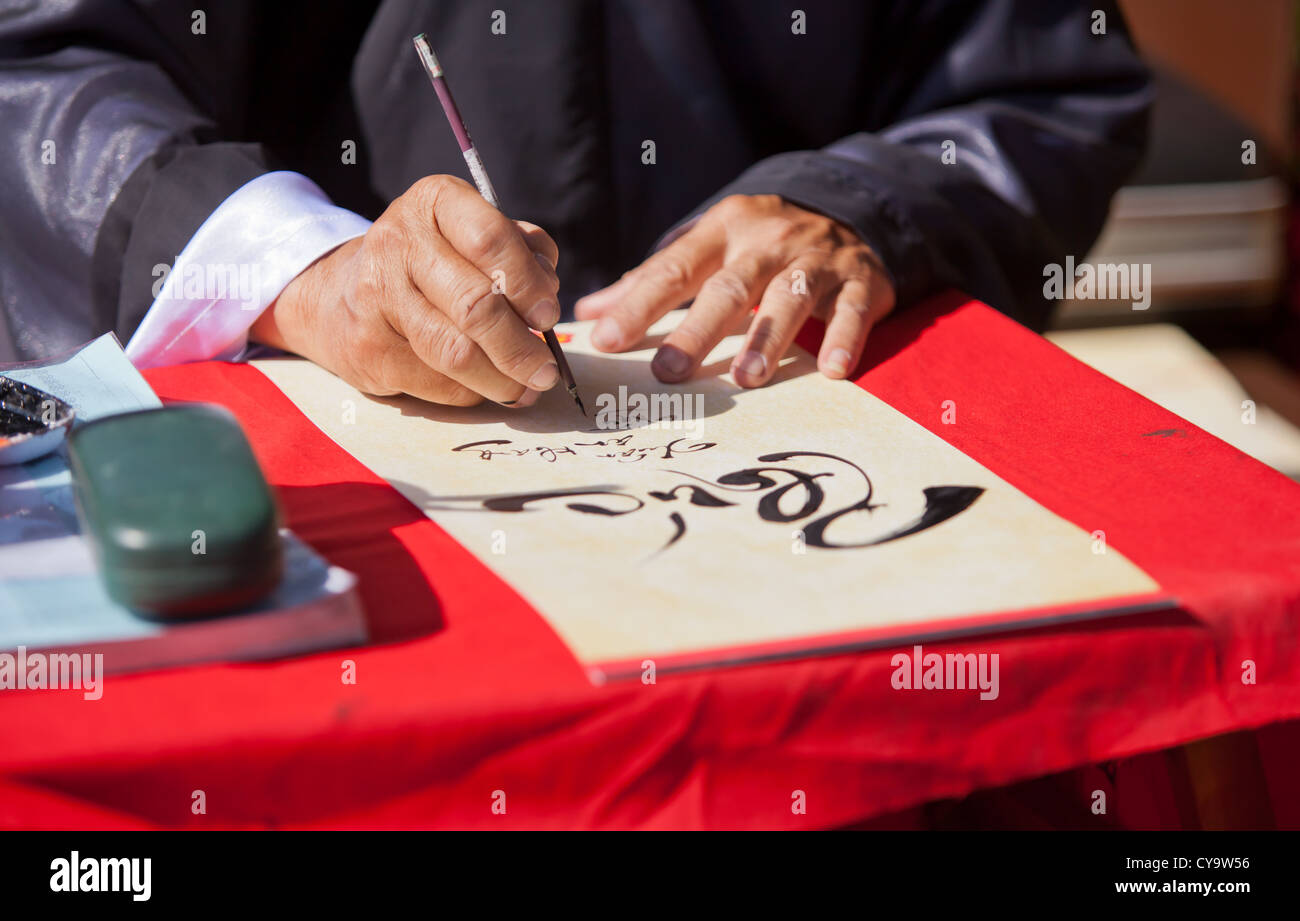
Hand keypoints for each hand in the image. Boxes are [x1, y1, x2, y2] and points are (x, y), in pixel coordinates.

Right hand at [251, 175, 562, 406]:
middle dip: (521, 347)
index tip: (549, 315)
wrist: (339, 293)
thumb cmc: (430, 261)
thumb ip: (518, 251)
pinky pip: (439, 382)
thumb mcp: (471, 233)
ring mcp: (377, 297)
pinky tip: (492, 388)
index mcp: (434, 202)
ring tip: (528, 387)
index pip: (490, 240)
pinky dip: (475, 392)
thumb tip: (548, 296)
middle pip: (475, 305)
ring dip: (503, 379)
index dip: (528, 284)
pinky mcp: (370, 349)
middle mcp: (399, 243)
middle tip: (546, 369)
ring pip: (457, 353)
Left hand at [574, 194, 894, 386]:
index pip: (673, 269)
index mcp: (723, 231)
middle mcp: (768, 242)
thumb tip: (588, 315)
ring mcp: (817, 260)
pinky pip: (852, 310)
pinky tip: (832, 370)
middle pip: (728, 288)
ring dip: (767, 338)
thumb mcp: (709, 246)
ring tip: (746, 378)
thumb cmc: (760, 242)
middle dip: (697, 329)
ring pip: (789, 298)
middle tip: (669, 371)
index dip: (638, 305)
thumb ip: (652, 279)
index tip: (605, 340)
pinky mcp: (860, 280)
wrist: (849, 210)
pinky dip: (842, 338)